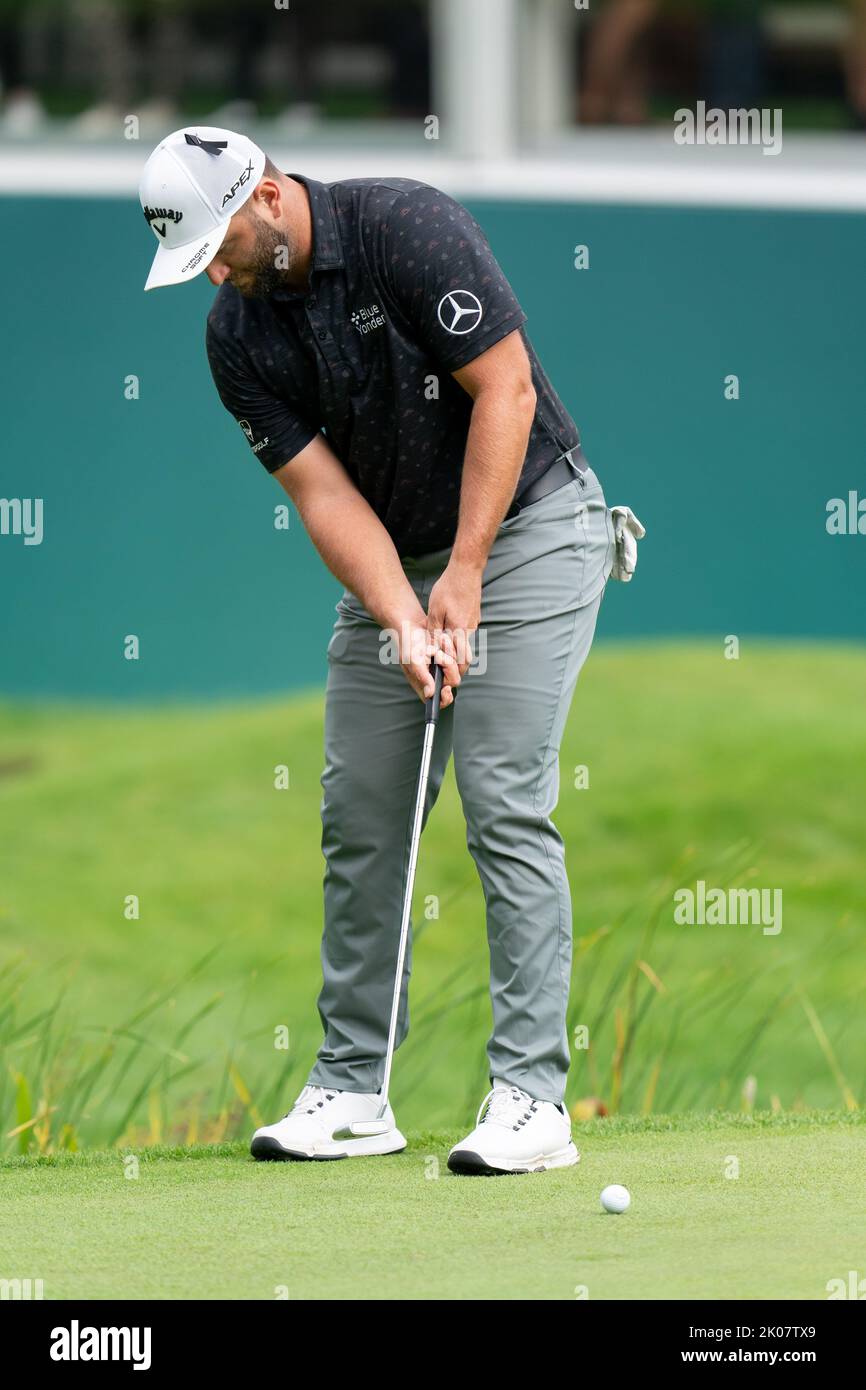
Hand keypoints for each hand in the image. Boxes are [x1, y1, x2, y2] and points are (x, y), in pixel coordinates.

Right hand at [399, 619, 460, 708]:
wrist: (411, 624)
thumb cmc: (407, 643)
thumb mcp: (412, 660)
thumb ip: (422, 677)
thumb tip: (430, 694)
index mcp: (423, 683)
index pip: (437, 701)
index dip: (444, 699)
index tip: (446, 688)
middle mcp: (434, 678)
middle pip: (453, 681)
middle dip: (448, 665)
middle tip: (437, 652)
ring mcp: (443, 668)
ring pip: (458, 667)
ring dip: (450, 652)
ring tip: (439, 641)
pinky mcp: (450, 657)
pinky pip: (460, 656)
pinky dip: (453, 646)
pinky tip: (443, 638)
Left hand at [425, 558, 481, 678]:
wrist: (466, 570)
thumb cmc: (449, 589)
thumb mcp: (435, 611)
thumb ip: (435, 631)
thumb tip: (433, 648)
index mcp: (460, 631)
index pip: (461, 661)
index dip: (454, 672)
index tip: (444, 677)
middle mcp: (469, 629)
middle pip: (464, 655)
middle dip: (453, 664)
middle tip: (440, 668)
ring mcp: (473, 623)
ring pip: (464, 643)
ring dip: (453, 649)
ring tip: (439, 649)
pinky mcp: (474, 616)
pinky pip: (465, 632)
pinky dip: (456, 637)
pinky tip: (446, 631)